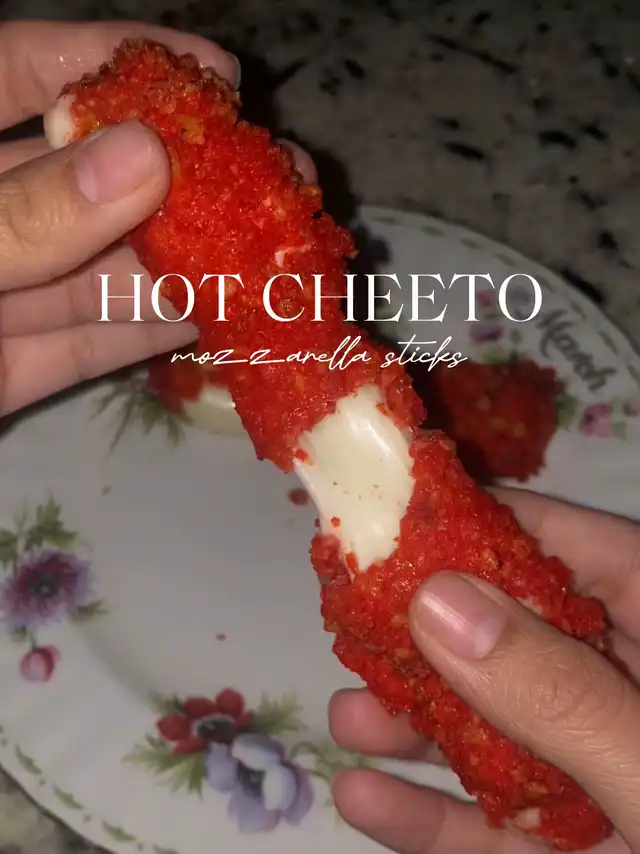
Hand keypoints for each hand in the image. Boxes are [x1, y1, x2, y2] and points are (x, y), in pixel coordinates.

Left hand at [0, 20, 315, 415]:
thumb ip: (26, 215)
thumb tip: (145, 158)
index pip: (24, 72)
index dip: (119, 62)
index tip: (215, 73)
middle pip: (91, 176)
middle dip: (187, 174)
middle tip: (277, 173)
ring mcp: (0, 293)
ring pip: (105, 266)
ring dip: (194, 258)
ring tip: (280, 245)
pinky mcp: (13, 366)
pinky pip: (92, 340)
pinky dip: (155, 328)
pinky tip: (225, 310)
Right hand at [329, 488, 639, 853]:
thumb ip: (562, 697)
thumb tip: (439, 603)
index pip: (571, 550)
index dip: (483, 529)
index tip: (393, 527)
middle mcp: (634, 693)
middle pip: (519, 639)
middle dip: (431, 638)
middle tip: (351, 625)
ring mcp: (609, 774)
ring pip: (502, 733)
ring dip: (419, 729)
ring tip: (348, 715)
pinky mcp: (587, 849)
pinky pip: (504, 826)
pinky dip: (435, 819)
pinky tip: (365, 802)